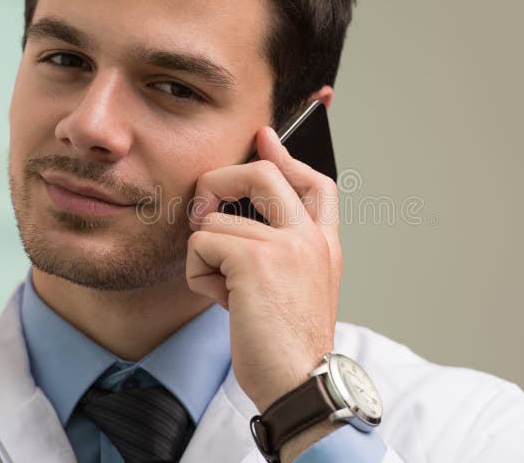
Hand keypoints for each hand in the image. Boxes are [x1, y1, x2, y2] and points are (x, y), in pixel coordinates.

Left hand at [185, 126, 341, 411]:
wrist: (300, 384)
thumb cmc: (291, 344)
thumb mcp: (298, 289)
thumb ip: (280, 250)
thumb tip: (233, 219)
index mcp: (325, 244)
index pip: (315, 181)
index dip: (285, 155)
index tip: (263, 138)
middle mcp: (311, 237)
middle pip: (261, 172)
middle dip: (219, 181)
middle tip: (204, 210)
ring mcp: (287, 245)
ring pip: (216, 218)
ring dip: (205, 256)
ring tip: (225, 289)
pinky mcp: (256, 260)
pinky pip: (202, 243)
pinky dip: (198, 273)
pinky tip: (220, 299)